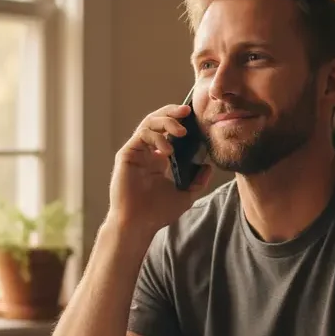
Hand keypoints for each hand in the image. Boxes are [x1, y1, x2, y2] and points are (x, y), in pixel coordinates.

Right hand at [109, 104, 211, 233]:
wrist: (139, 225)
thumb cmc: (157, 213)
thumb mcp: (185, 195)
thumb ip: (197, 181)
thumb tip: (208, 166)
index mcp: (158, 159)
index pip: (168, 131)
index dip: (180, 121)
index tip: (196, 117)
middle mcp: (146, 152)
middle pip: (157, 121)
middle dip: (172, 112)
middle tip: (188, 110)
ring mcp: (136, 152)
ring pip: (149, 124)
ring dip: (166, 122)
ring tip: (181, 131)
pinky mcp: (127, 155)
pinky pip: (142, 136)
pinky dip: (157, 138)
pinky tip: (168, 150)